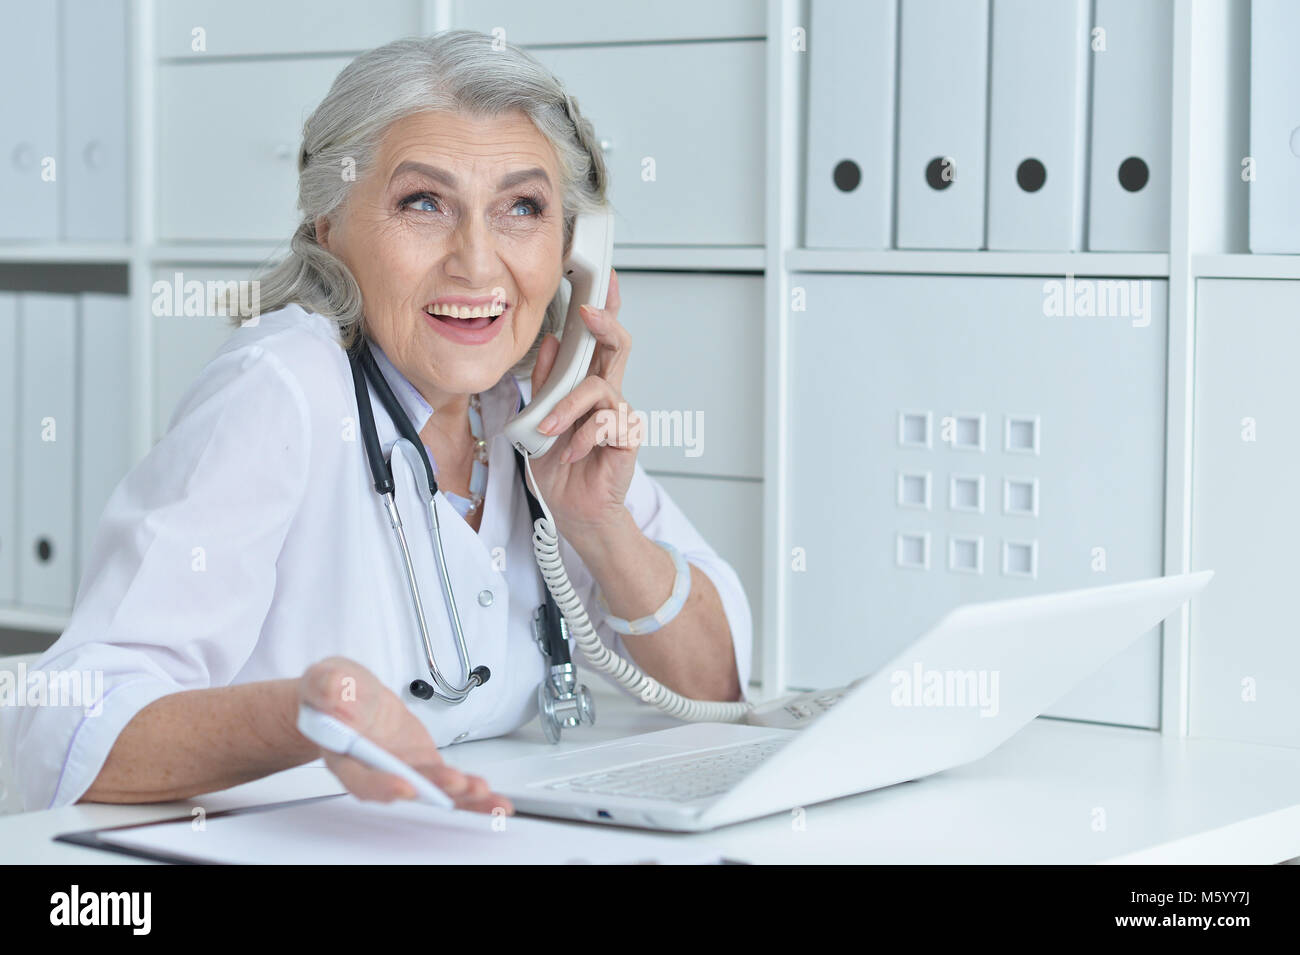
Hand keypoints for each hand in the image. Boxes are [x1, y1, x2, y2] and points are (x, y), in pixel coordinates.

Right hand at [296, 656, 512, 814]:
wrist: (346, 695)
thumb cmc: (333, 691)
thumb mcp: (325, 678)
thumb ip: (327, 685)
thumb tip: (335, 690)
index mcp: (346, 755)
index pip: (360, 776)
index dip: (381, 785)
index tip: (403, 786)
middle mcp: (376, 769)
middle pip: (404, 787)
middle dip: (432, 789)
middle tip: (455, 785)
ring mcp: (402, 768)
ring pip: (431, 789)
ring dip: (458, 795)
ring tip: (482, 793)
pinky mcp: (422, 763)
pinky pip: (447, 780)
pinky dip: (470, 791)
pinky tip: (491, 798)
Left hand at [526, 268, 639, 546]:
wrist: (574, 510)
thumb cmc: (560, 467)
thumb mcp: (540, 419)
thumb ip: (545, 383)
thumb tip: (549, 342)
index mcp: (587, 386)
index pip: (600, 340)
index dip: (606, 308)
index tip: (604, 278)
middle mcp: (607, 396)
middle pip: (618, 347)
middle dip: (605, 323)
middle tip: (589, 313)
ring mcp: (619, 416)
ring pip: (598, 387)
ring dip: (567, 408)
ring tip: (549, 430)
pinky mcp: (626, 438)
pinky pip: (604, 423)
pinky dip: (580, 437)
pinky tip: (569, 453)